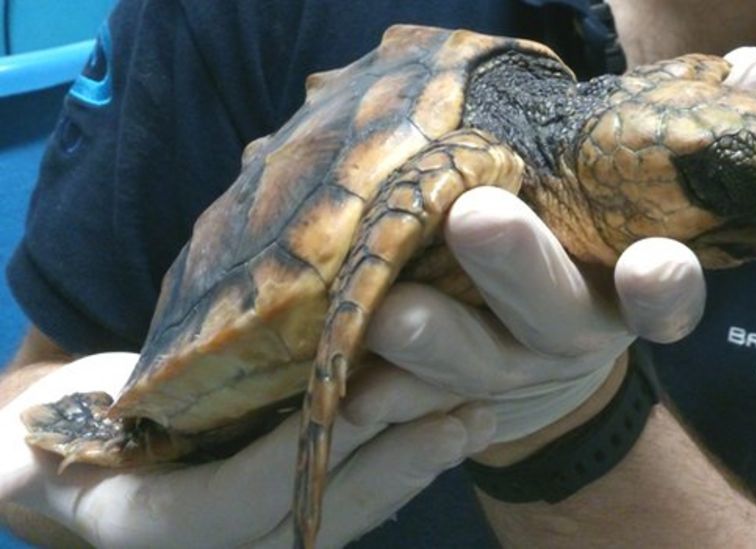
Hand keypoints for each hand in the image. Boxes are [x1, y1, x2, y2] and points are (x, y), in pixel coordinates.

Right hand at [0, 353, 494, 547]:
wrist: (67, 464)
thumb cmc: (73, 422)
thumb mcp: (89, 410)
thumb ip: (159, 398)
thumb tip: (237, 347)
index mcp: (144, 524)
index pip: (238, 500)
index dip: (306, 447)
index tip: (372, 386)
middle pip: (314, 520)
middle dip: (394, 462)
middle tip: (465, 405)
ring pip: (344, 520)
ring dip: (416, 468)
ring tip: (480, 418)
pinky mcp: (280, 534)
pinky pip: (349, 511)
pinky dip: (401, 472)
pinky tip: (451, 433)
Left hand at [361, 46, 755, 454]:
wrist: (534, 352)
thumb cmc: (582, 248)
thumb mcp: (626, 200)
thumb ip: (669, 142)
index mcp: (623, 285)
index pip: (664, 293)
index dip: (662, 285)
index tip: (653, 261)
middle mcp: (571, 332)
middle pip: (555, 312)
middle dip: (519, 268)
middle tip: (477, 218)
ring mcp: (508, 372)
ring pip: (475, 363)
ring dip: (434, 338)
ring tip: (389, 308)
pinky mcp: (447, 397)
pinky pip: (413, 402)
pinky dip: (384, 392)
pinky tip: (352, 386)